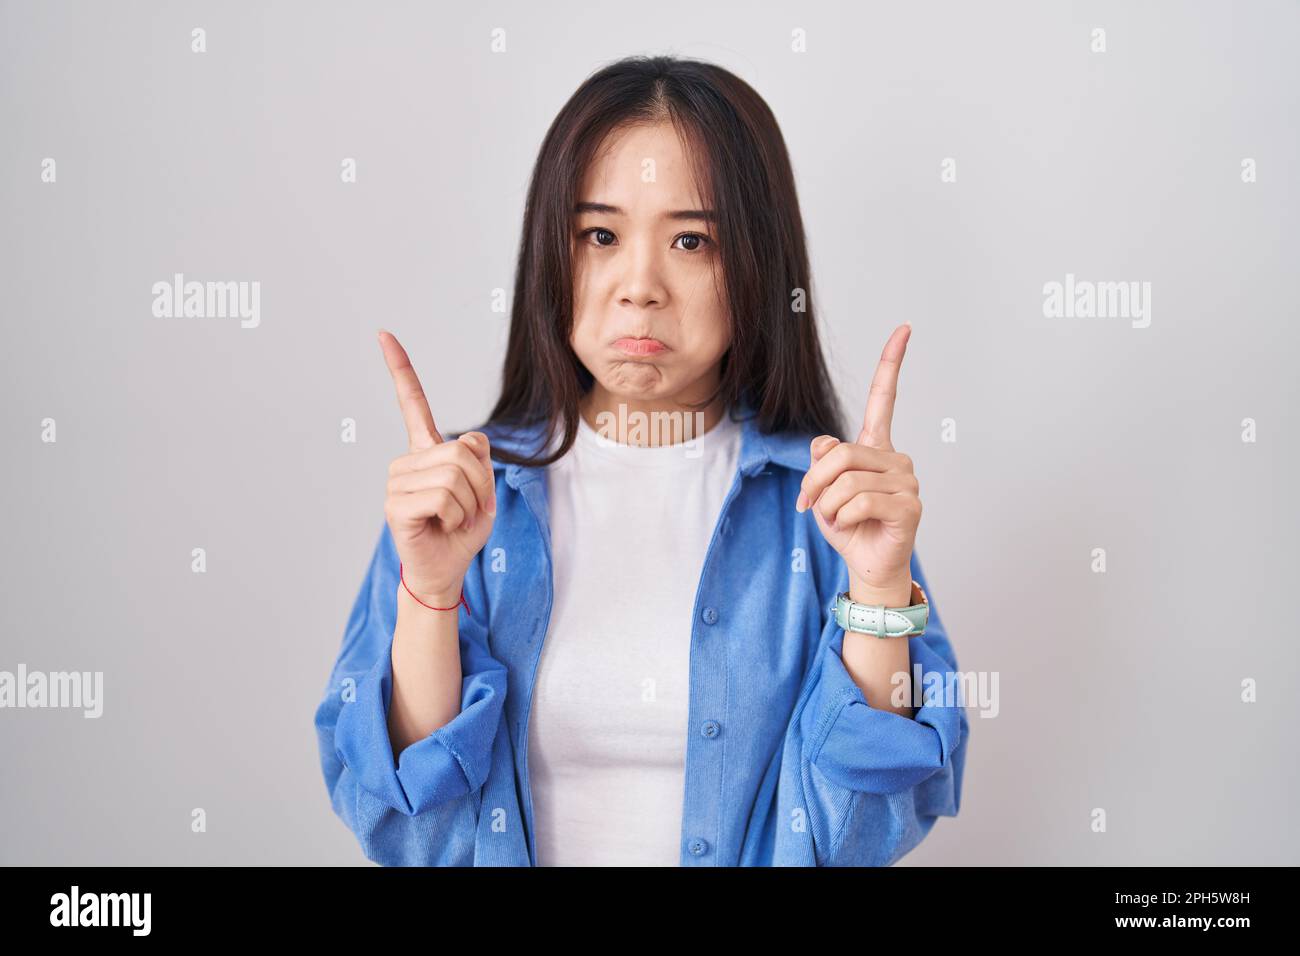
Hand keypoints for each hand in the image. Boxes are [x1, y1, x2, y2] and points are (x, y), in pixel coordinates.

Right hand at [379, 330, 495, 603]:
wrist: (445, 569)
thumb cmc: (462, 530)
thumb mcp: (483, 488)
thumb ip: (479, 457)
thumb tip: (469, 439)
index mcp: (425, 451)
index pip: (412, 403)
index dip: (400, 368)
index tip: (383, 334)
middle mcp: (406, 461)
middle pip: (462, 451)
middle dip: (481, 484)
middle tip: (470, 509)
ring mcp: (397, 482)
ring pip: (456, 476)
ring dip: (470, 504)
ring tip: (455, 520)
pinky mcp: (395, 505)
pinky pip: (444, 498)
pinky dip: (457, 517)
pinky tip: (441, 527)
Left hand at [796, 323, 920, 597]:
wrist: (866, 564)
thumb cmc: (847, 525)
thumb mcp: (821, 488)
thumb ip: (821, 460)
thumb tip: (826, 445)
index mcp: (875, 446)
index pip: (883, 398)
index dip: (892, 362)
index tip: (905, 328)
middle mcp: (896, 458)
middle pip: (840, 453)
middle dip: (814, 483)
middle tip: (809, 504)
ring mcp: (907, 480)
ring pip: (845, 482)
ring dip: (827, 506)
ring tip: (837, 519)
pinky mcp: (910, 505)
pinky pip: (859, 502)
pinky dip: (842, 518)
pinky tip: (852, 526)